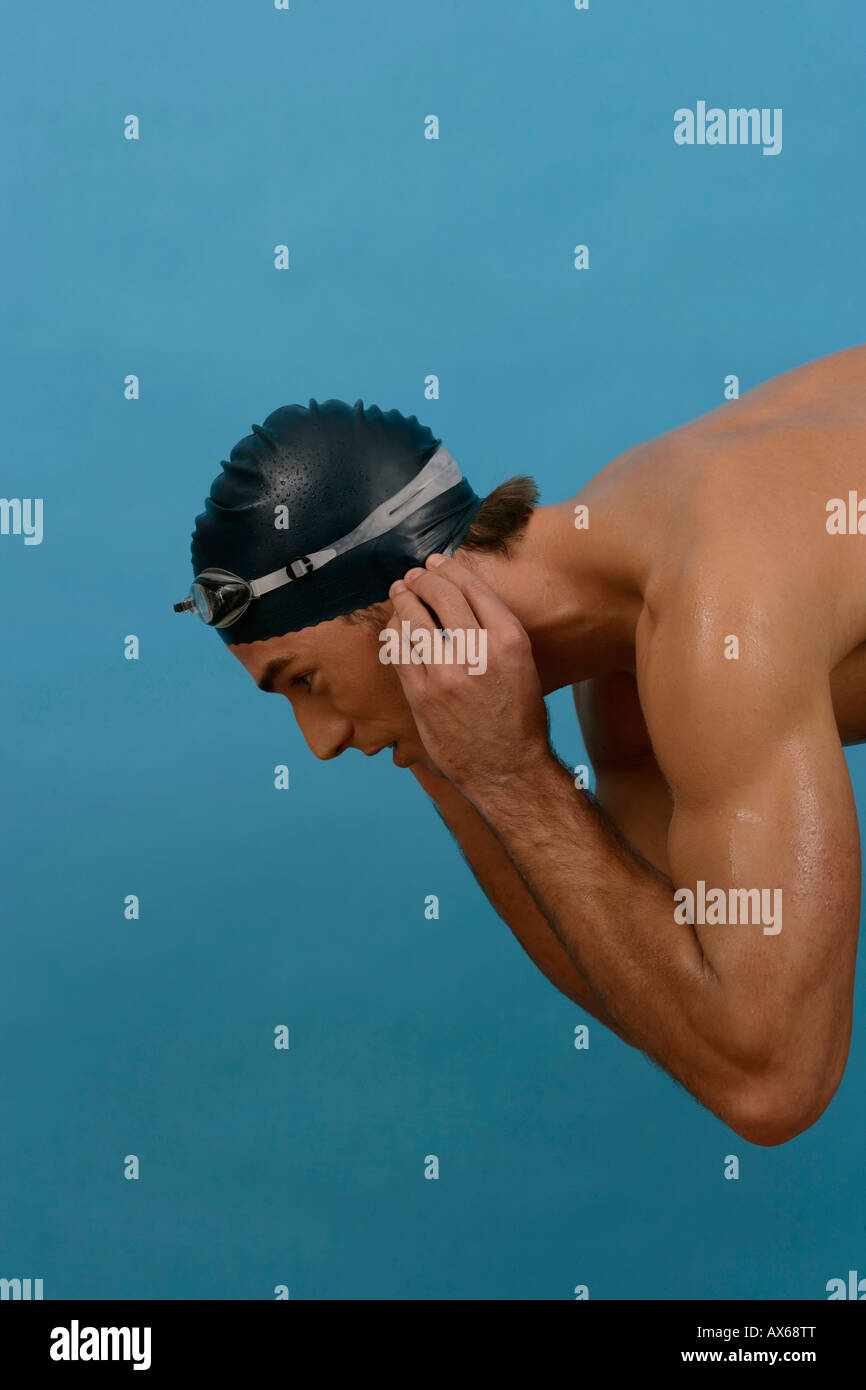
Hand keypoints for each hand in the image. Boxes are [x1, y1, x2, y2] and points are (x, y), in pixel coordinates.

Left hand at [385, 553, 551, 796]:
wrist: (508, 769)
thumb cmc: (519, 718)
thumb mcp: (523, 664)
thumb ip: (495, 631)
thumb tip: (462, 596)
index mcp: (509, 640)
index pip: (472, 587)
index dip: (449, 568)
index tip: (437, 562)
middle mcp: (479, 652)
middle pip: (441, 595)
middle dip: (423, 579)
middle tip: (414, 575)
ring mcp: (446, 674)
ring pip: (414, 619)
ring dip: (403, 598)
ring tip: (399, 590)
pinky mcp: (422, 695)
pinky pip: (400, 650)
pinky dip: (394, 631)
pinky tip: (395, 626)